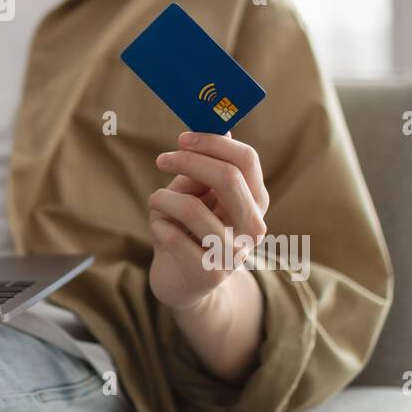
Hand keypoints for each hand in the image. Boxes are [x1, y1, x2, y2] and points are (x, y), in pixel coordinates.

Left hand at [147, 130, 270, 312]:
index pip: (246, 160)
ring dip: (163, 198)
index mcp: (255, 201)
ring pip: (191, 207)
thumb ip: (204, 166)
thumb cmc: (188, 229)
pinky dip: (157, 225)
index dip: (212, 143)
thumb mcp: (196, 194)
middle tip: (162, 159)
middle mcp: (253, 227)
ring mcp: (234, 253)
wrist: (184, 283)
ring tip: (157, 203)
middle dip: (187, 161)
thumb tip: (219, 127)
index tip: (182, 138)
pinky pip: (171, 234)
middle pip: (227, 178)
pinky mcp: (209, 273)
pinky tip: (161, 231)